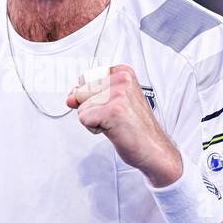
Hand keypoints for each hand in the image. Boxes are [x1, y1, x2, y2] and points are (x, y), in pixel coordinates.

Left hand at [66, 64, 182, 186]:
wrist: (153, 149)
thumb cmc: (135, 128)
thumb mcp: (112, 102)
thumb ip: (89, 95)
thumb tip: (69, 98)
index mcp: (123, 72)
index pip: (86, 79)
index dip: (93, 98)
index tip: (111, 106)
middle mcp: (122, 79)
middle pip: (81, 92)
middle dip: (92, 109)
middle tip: (115, 117)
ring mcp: (118, 94)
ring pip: (82, 107)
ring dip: (94, 120)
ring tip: (115, 123)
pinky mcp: (112, 110)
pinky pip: (84, 119)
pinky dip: (95, 129)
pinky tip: (114, 130)